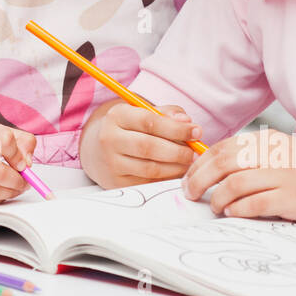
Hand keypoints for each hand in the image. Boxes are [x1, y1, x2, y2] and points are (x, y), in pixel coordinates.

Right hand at [81, 103, 198, 187]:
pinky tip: (176, 172)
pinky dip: (167, 179)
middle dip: (178, 151)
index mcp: (117, 116)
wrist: (99, 149)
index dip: (176, 128)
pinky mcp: (117, 183)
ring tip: (188, 163)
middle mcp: (109, 139)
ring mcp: (112, 163)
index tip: (196, 132)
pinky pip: (148, 183)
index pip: (149, 121)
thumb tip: (187, 122)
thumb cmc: (130, 128)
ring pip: (149, 168)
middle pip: (149, 147)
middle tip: (195, 153)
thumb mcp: (143, 113)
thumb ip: (168, 113)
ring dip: (175, 167)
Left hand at [182, 127, 295, 224]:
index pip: (221, 148)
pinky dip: (239, 210)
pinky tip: (234, 213)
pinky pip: (256, 203)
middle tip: (190, 194)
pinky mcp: (295, 197)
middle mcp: (273, 154)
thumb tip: (214, 169)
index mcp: (267, 141)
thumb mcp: (281, 154)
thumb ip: (252, 157)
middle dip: (199, 180)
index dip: (199, 164)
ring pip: (235, 183)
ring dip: (218, 198)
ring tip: (216, 207)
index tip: (188, 177)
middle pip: (222, 163)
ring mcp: (284, 175)